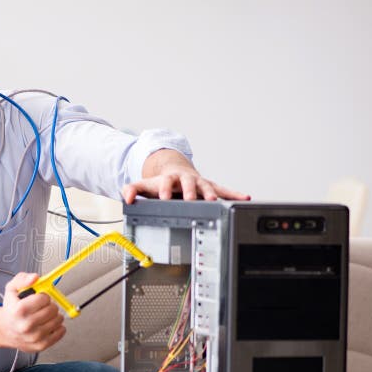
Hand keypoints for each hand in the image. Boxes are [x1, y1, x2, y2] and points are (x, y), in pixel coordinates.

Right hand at [0, 272, 65, 352]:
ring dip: (54, 315)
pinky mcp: (41, 345)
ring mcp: (34, 337)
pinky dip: (58, 326)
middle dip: (50, 305)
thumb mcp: (12, 289)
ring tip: (45, 315)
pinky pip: (61, 332)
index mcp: (19, 310)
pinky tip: (48, 324)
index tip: (39, 298)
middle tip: (43, 307)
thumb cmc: (11, 309)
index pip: (44, 298)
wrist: (4, 330)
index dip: (43, 296)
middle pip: (53, 309)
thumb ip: (23, 279)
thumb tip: (35, 278)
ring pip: (59, 320)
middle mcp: (26, 325)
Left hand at [121, 149, 249, 202]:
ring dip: (212, 193)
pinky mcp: (210, 186)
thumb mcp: (144, 185)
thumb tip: (126, 197)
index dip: (165, 190)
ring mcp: (199, 182)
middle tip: (192, 198)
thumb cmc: (160, 182)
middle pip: (189, 183)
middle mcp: (185, 179)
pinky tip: (244, 198)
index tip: (164, 198)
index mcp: (169, 179)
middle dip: (190, 191)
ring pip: (207, 187)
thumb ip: (132, 190)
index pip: (166, 183)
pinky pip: (224, 190)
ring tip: (216, 200)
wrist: (175, 171)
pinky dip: (234, 194)